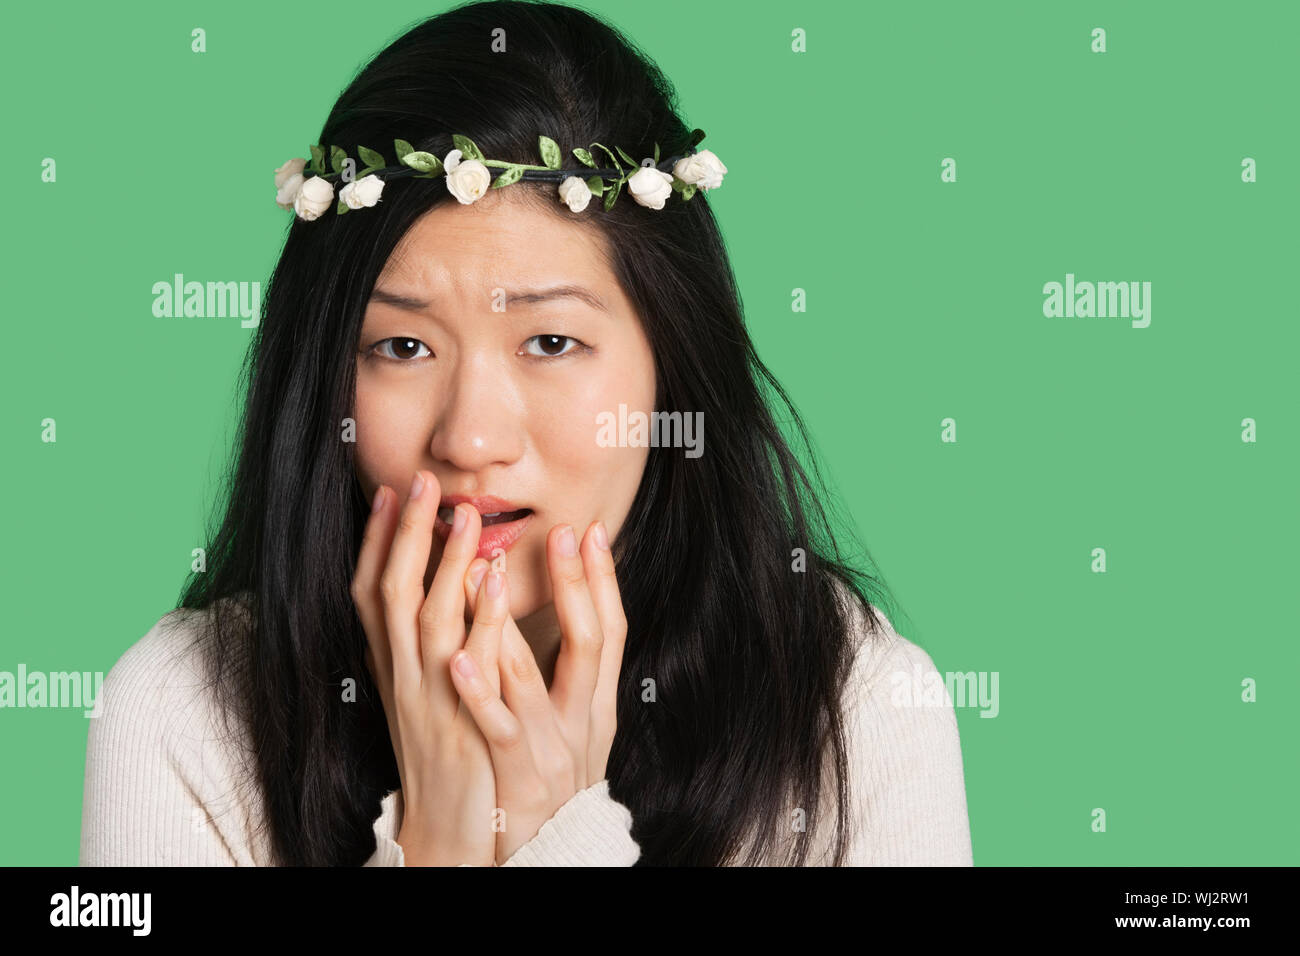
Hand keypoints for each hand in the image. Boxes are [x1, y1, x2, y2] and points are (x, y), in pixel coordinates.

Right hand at [351, 469, 503, 865]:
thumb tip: (439, 587)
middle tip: (423, 481)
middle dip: (405, 534)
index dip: (376, 541)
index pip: (371, 592)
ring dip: (443, 566)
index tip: (391, 491)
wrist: (447, 827)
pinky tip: (493, 583)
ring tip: (464, 516)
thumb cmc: (444, 751)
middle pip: (392, 593)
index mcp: (393, 666)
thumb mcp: (424, 690)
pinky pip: (470, 666)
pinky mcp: (463, 724)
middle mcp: (403, 676)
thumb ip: (428, 643)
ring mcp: (429, 700)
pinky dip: (480, 620)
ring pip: (427, 621)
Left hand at [451, 520, 626, 864]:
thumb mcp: (570, 723)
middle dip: (576, 583)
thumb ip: (564, 674)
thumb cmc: (548, 780)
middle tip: (560, 531)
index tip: (592, 529)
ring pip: (533, 677)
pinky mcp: (518, 775)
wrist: (547, 854)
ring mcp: (553, 746)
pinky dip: (482, 693)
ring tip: (481, 571)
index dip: (604, 580)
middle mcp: (582, 720)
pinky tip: (459, 660)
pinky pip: (499, 728)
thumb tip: (558, 613)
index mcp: (595, 703)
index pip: (610, 630)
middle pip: (590, 641)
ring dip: (505, 622)